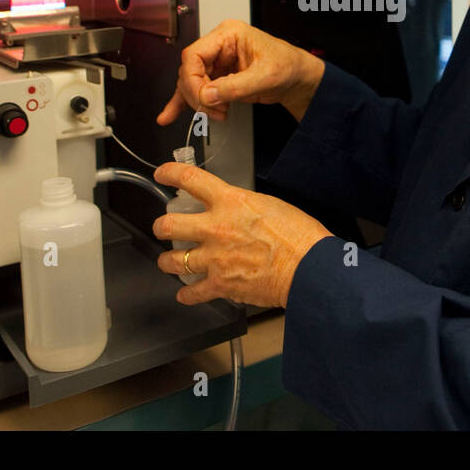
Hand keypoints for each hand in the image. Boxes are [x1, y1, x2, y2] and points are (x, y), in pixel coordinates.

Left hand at [151, 162, 332, 308]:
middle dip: (161, 226)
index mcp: (230, 202)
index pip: (190, 179)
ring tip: (169, 261)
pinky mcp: (220, 285)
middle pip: (168, 224)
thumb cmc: (299, 235)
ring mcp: (215, 258)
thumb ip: (243, 206)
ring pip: (173, 261)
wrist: (308, 267)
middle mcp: (216, 228)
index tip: (163, 174)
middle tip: (163, 228)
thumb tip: (235, 211)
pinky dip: (187, 295)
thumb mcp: (270, 204)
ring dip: (168, 261)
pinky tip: (186, 293)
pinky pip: (193, 292)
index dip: (170, 174)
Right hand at [155, 19, 324, 125]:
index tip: (204, 98)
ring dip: (197, 102)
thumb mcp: (265, 76)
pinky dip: (185, 102)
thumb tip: (208, 95)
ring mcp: (217, 62)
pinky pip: (196, 89)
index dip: (193, 80)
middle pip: (190, 70)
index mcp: (228, 35)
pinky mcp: (218, 77)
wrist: (298, 79)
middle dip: (198, 94)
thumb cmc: (288, 66)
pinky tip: (170, 114)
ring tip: (211, 115)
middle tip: (213, 110)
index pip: (194, 55)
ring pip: (191, 82)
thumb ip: (235, 87)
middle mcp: (219, 46)